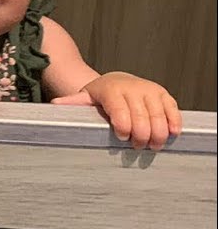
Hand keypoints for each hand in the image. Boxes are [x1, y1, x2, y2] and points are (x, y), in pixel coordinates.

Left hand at [52, 72, 181, 149]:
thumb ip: (72, 103)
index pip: (119, 109)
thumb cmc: (101, 95)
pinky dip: (173, 122)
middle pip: (141, 115)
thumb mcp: (86, 98)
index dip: (123, 125)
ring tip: (153, 146)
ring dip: (158, 133)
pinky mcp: (164, 94)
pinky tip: (172, 134)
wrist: (118, 81)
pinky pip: (172, 109)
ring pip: (158, 114)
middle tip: (137, 147)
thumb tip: (55, 104)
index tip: (121, 137)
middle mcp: (132, 88)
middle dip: (141, 135)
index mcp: (111, 90)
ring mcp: (150, 90)